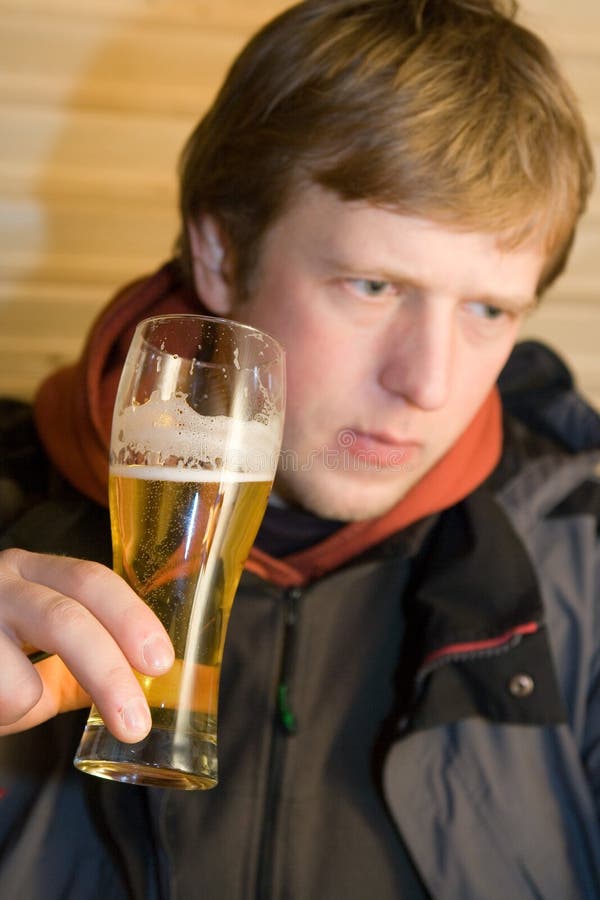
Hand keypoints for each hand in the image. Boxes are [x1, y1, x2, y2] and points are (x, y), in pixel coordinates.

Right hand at [0, 548, 173, 741]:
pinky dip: (0, 715)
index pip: (92, 580)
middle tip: (135, 722)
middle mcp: (0, 581)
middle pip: (67, 618)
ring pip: (20, 680)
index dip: (131, 618)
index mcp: (33, 571)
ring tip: (12, 705)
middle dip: (109, 673)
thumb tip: (145, 687)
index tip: (161, 662)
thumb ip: (81, 665)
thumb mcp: (36, 653)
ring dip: (29, 705)